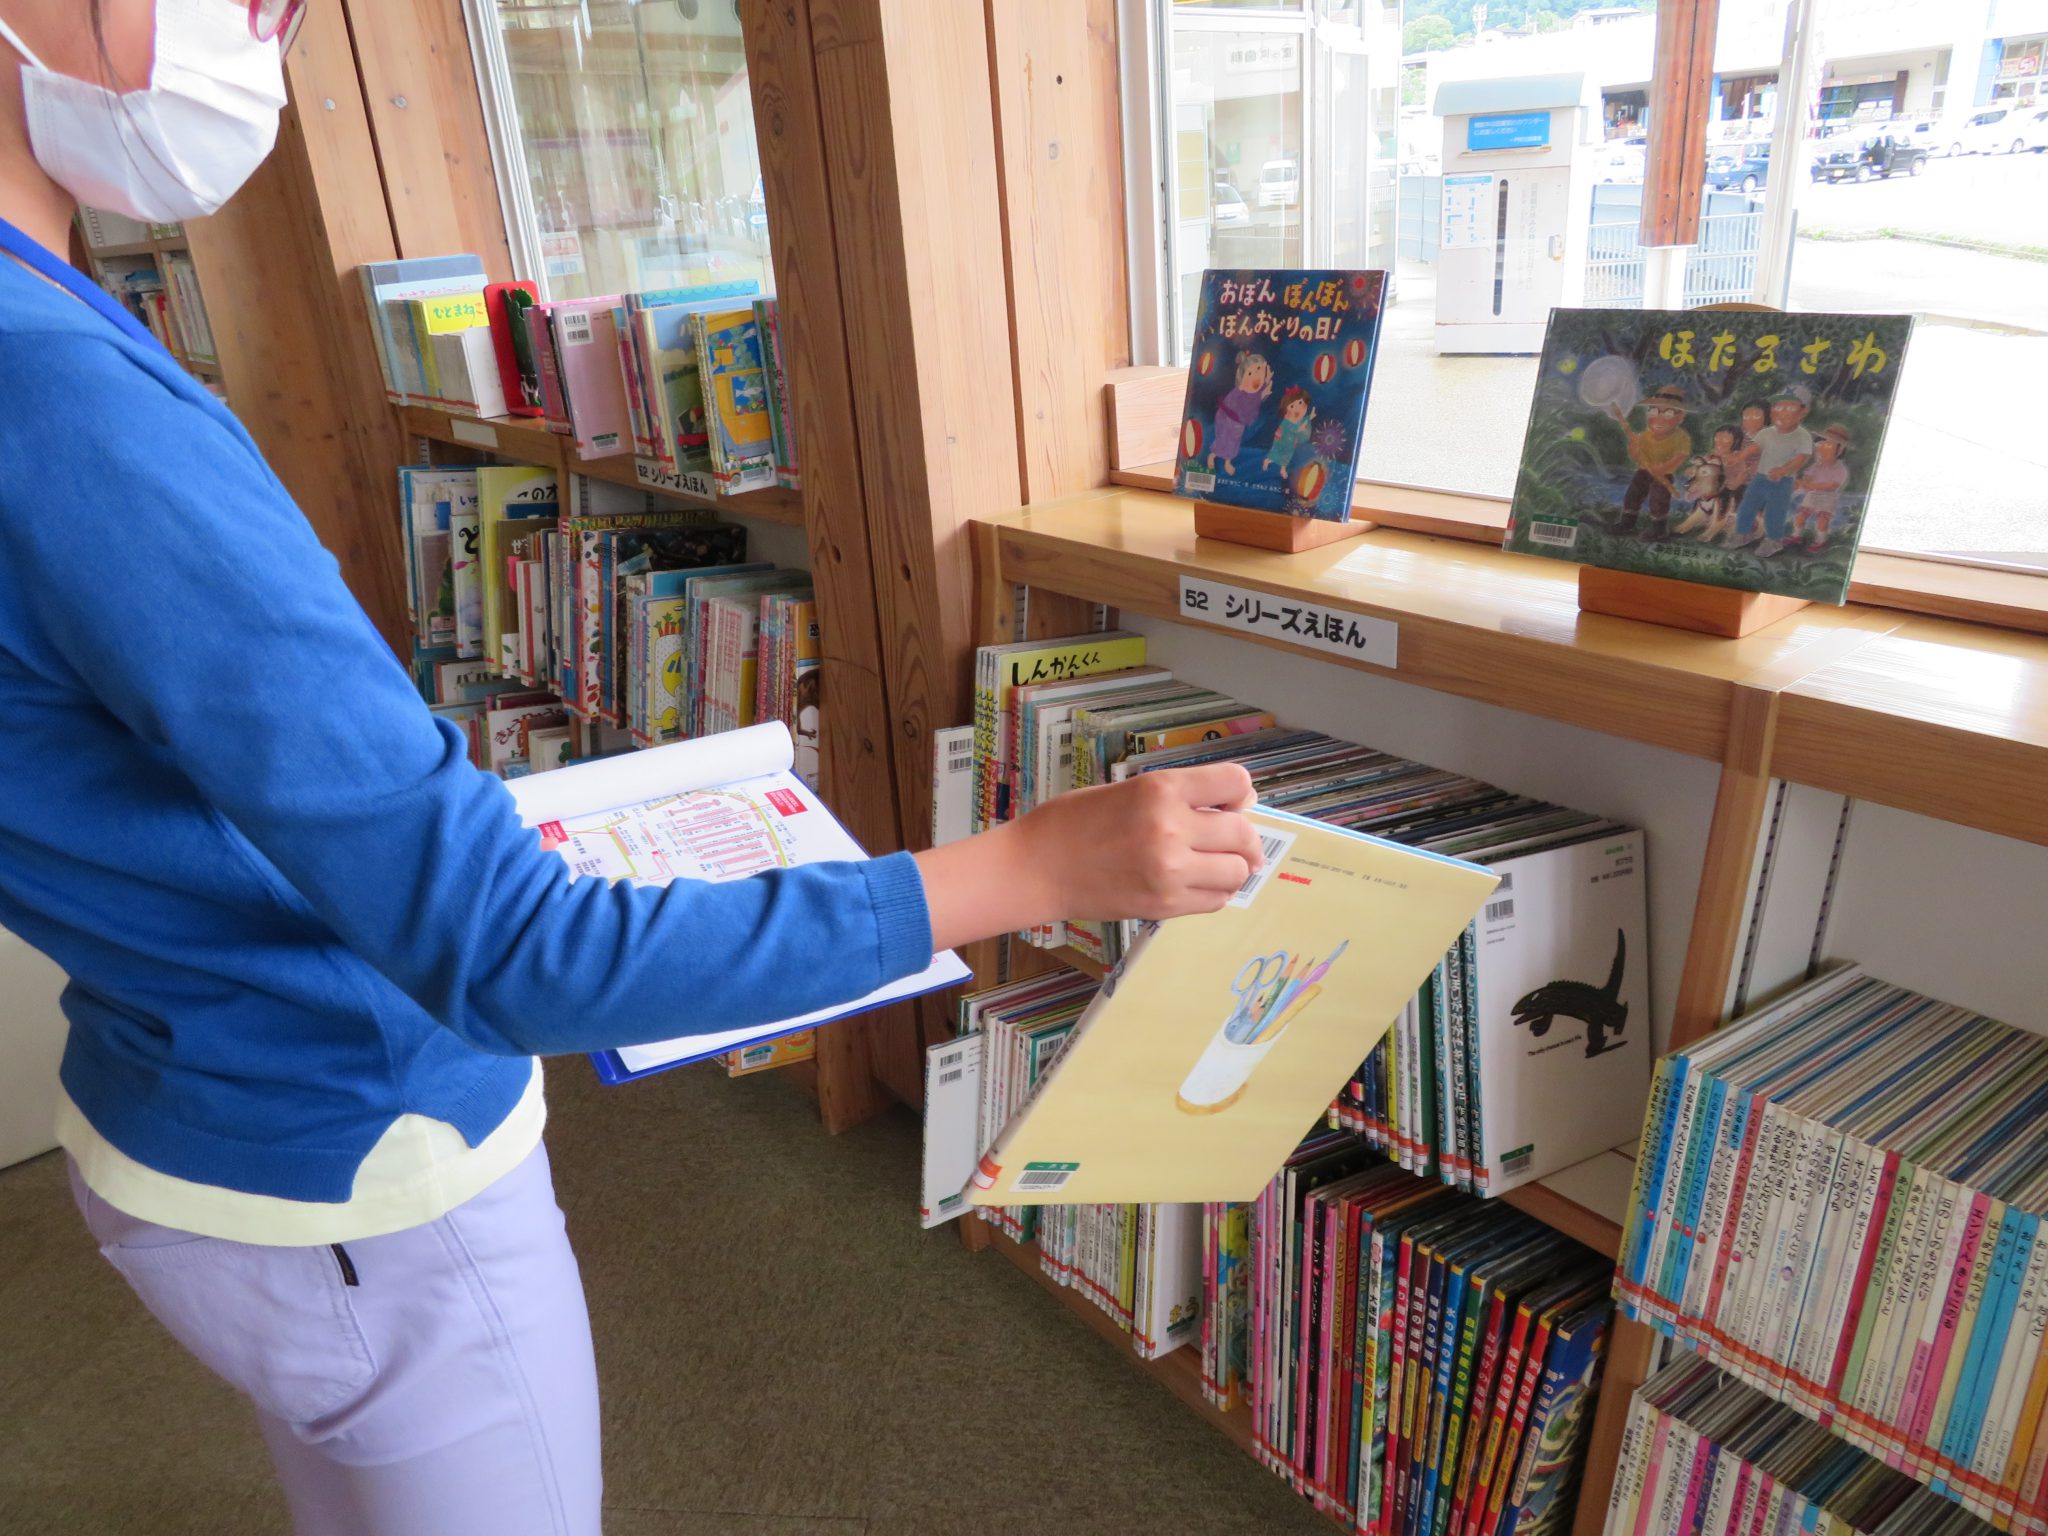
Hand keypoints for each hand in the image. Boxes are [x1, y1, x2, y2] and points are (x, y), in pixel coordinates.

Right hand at [913, 764, 1260, 952]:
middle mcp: (1171, 827)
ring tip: (1211, 865)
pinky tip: (1195, 884)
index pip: (1235, 783)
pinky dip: (1215, 892)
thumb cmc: (1074, 822)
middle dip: (1242, 837)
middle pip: (1243, 833)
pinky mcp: (1164, 905)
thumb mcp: (1127, 789)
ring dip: (1231, 868)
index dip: (1239, 794)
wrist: (1037, 867)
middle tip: (1228, 841)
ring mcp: (1170, 870)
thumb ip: (1179, 796)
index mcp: (1161, 789)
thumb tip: (1236, 804)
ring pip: (1236, 871)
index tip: (1231, 805)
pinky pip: (1216, 900)